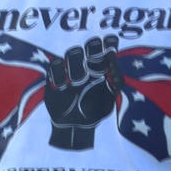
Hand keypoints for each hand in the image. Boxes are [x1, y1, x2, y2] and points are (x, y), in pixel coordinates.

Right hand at [45, 35, 123, 149]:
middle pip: (90, 46)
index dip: (110, 43)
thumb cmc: (94, 113)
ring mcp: (71, 70)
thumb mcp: (109, 100)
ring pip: (73, 53)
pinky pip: (56, 65)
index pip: (107, 49)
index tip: (111, 45)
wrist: (74, 127)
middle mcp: (88, 66)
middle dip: (93, 47)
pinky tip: (62, 86)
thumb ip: (115, 81)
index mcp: (102, 70)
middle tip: (93, 58)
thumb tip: (113, 61)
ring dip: (76, 64)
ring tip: (77, 81)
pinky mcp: (55, 77)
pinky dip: (59, 73)